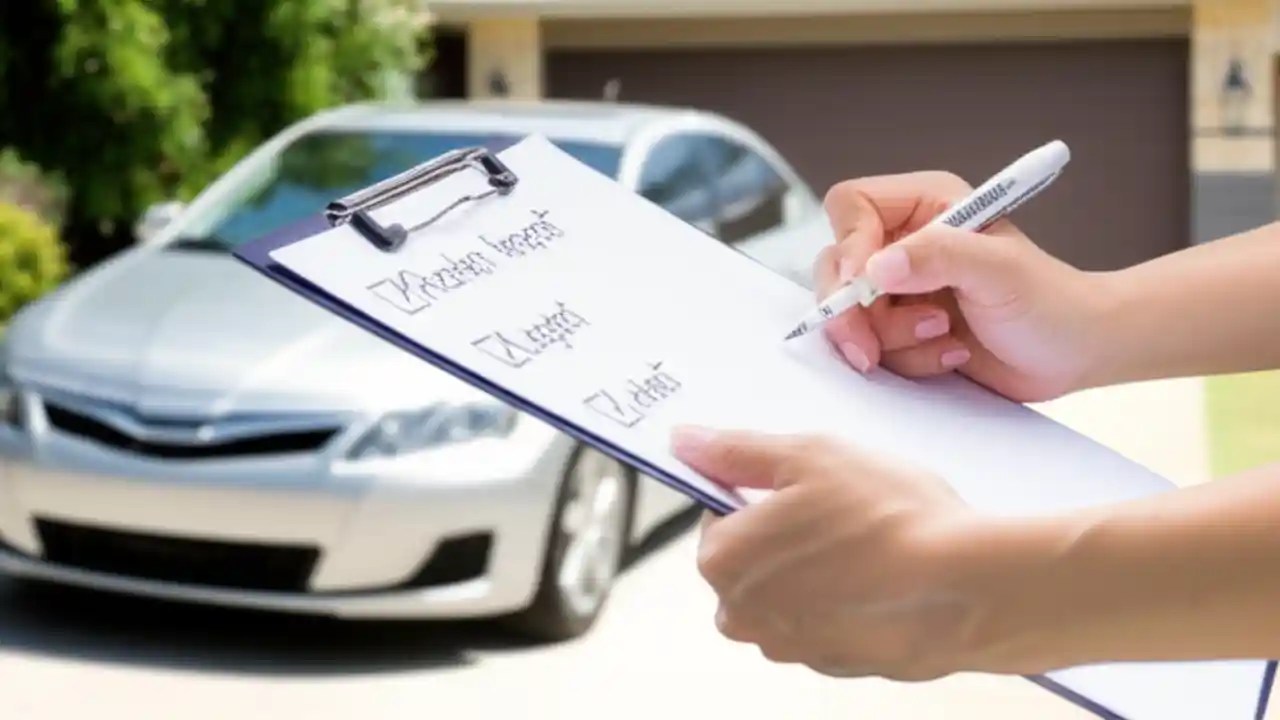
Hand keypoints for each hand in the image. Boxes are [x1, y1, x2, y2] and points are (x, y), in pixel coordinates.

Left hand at [672, 426, 1006, 681]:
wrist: (964, 587)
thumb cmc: (885, 518)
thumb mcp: (806, 455)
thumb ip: (737, 450)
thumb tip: (686, 441)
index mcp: (723, 560)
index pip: (718, 514)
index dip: (760, 491)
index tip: (797, 481)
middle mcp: (745, 614)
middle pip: (752, 559)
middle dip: (786, 533)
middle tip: (839, 506)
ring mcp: (792, 646)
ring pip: (791, 593)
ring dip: (818, 568)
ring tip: (869, 539)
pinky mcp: (838, 665)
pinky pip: (830, 621)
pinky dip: (849, 600)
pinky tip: (886, 574)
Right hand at [816, 172, 1115, 401]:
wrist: (1076, 351)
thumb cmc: (1050, 301)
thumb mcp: (998, 271)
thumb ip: (938, 256)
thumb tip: (875, 268)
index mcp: (925, 206)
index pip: (851, 207)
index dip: (850, 245)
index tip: (865, 285)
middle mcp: (904, 243)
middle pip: (836, 267)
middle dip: (853, 312)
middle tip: (869, 347)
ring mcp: (900, 290)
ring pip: (850, 315)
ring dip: (893, 339)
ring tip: (945, 338)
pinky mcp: (902, 330)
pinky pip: (874, 347)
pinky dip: (908, 360)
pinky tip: (951, 354)